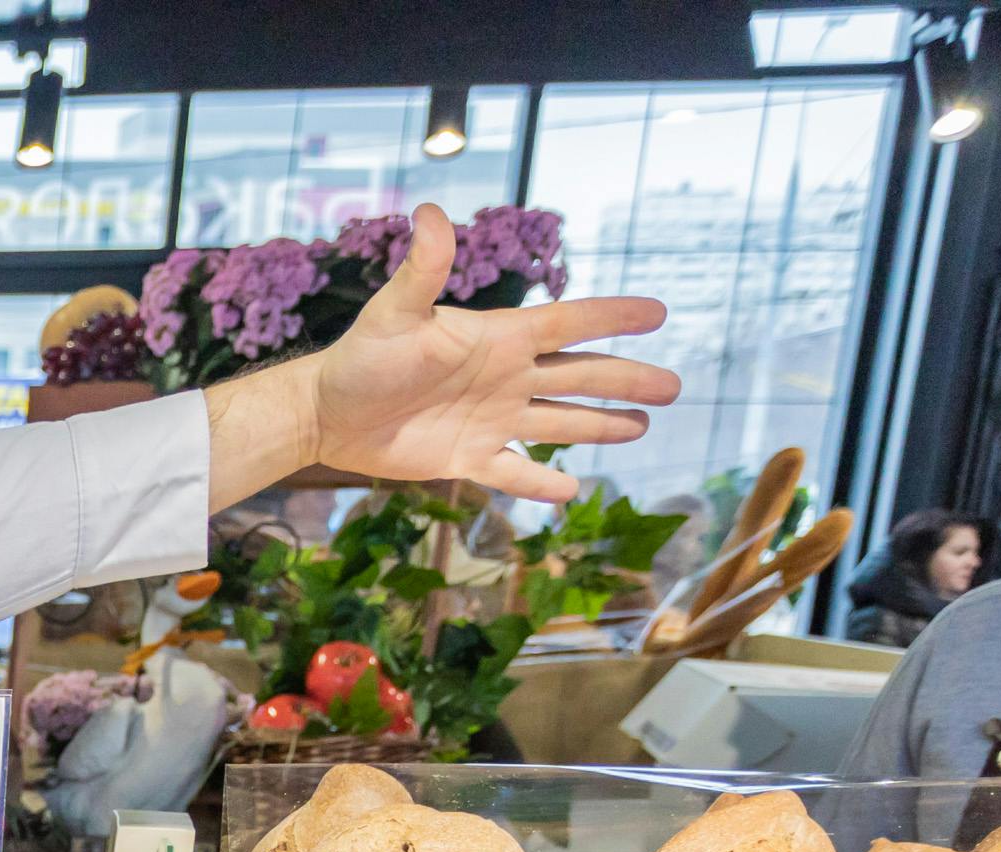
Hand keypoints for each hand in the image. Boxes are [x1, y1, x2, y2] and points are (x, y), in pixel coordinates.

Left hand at [206, 202, 678, 507]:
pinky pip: (515, 471)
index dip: (613, 317)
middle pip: (580, 376)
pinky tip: (574, 491)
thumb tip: (430, 212)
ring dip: (601, 426)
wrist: (326, 412)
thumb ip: (423, 268)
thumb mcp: (394, 312)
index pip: (568, 323)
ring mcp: (491, 419)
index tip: (659, 311)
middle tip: (674, 386)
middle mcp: (505, 377)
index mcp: (498, 338)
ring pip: (561, 423)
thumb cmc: (360, 356)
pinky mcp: (468, 458)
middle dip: (626, 380)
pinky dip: (542, 483)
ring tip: (643, 427)